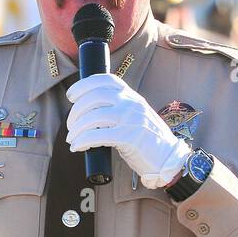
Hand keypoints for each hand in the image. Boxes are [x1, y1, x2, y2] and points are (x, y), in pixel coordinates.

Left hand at [66, 73, 191, 189]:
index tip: (71, 96)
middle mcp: (131, 102)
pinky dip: (83, 140)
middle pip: (94, 97)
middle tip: (70, 127)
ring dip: (76, 129)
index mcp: (131, 95)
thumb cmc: (146, 139)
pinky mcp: (130, 137)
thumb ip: (116, 108)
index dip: (83, 85)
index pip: (105, 80)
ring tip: (72, 140)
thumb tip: (88, 112)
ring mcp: (131, 118)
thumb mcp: (133, 115)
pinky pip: (98, 135)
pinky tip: (77, 147)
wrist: (167, 157)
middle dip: (75, 112)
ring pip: (93, 116)